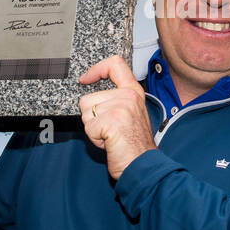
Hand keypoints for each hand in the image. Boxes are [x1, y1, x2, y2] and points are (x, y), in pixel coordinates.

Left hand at [78, 55, 156, 180]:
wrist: (143, 165)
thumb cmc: (135, 144)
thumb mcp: (130, 113)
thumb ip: (116, 99)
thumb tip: (92, 93)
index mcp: (133, 92)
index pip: (114, 64)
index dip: (96, 69)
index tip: (86, 79)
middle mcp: (128, 96)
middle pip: (88, 98)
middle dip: (92, 117)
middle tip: (110, 129)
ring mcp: (121, 107)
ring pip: (86, 113)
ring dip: (94, 128)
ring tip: (111, 136)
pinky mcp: (112, 120)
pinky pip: (89, 127)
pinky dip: (95, 139)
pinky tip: (110, 142)